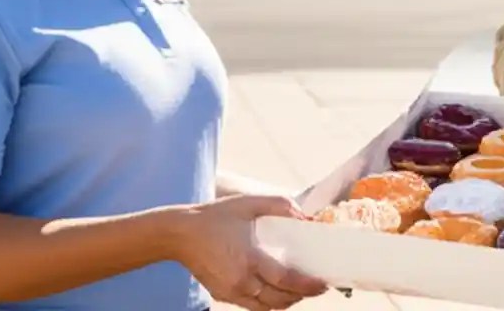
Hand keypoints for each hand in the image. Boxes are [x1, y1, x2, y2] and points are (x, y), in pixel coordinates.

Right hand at [169, 194, 327, 309]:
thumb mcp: (248, 203)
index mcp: (249, 259)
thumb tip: (304, 215)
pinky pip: (253, 306)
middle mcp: (241, 280)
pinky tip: (277, 292)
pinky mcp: (224, 295)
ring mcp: (231, 291)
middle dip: (302, 296)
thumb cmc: (215, 217)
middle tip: (317, 286)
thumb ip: (279, 205)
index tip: (323, 283)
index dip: (307, 286)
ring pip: (267, 308)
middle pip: (280, 300)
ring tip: (300, 290)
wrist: (180, 234)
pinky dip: (269, 303)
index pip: (286, 281)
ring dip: (286, 302)